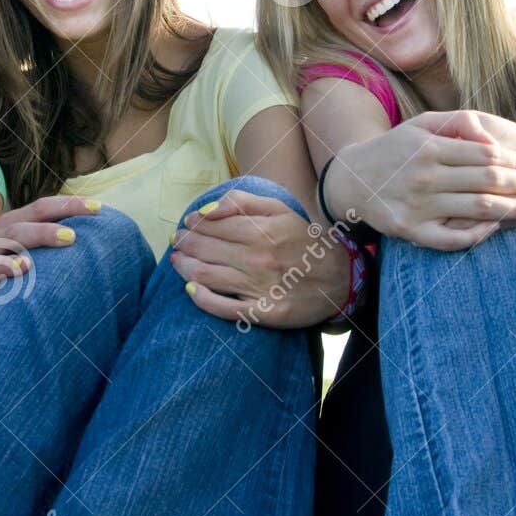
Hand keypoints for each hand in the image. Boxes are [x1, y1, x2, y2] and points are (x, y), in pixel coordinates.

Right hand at [0, 196, 101, 329]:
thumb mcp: (15, 237)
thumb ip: (44, 231)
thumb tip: (89, 228)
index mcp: (10, 224)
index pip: (40, 208)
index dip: (67, 205)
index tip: (98, 207)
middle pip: (18, 232)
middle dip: (43, 234)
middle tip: (72, 237)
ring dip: (9, 265)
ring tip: (26, 266)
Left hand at [170, 190, 351, 327]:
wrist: (339, 279)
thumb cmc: (304, 242)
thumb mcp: (280, 210)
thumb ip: (242, 202)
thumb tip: (205, 210)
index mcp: (261, 231)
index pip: (212, 225)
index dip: (193, 225)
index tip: (187, 224)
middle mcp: (258, 259)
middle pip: (205, 249)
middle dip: (184, 244)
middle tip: (177, 241)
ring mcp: (259, 287)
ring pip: (207, 276)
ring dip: (184, 268)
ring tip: (177, 261)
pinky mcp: (262, 313)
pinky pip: (222, 308)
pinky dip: (201, 299)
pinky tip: (190, 291)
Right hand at [330, 109, 515, 249]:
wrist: (352, 179)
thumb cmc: (394, 149)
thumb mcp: (421, 125)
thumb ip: (458, 123)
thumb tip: (492, 139)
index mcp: (430, 148)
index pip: (486, 154)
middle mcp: (426, 177)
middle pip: (489, 182)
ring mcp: (419, 206)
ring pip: (479, 210)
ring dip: (515, 210)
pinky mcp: (411, 231)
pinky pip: (453, 238)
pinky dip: (479, 234)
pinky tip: (497, 227)